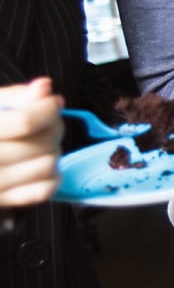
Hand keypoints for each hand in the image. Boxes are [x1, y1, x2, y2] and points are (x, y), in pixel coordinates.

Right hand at [0, 78, 64, 206]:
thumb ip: (15, 97)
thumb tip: (43, 87)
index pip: (25, 122)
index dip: (48, 108)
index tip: (53, 102)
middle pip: (41, 144)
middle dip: (53, 127)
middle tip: (48, 122)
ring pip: (47, 165)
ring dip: (53, 151)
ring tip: (40, 143)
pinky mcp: (1, 200)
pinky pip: (44, 190)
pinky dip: (51, 176)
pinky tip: (39, 163)